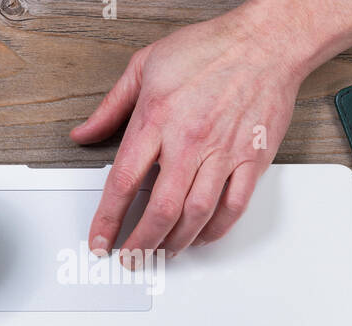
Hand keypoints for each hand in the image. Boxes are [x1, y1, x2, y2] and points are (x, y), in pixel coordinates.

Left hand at [71, 5, 311, 265]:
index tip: (100, 240)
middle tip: (131, 257)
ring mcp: (223, 152)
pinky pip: (233, 206)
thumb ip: (110, 106)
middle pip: (160, 209)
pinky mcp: (252, 159)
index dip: (108, 219)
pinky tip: (201, 236)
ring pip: (196, 214)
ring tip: (162, 253)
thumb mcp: (144, 66)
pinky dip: (216, 230)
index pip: (123, 181)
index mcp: (157, 118)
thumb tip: (84, 134)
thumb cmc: (211, 49)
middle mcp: (190, 139)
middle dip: (141, 242)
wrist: (267, 41)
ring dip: (176, 242)